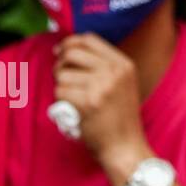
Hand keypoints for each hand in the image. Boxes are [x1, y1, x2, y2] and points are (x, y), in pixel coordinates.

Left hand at [53, 34, 149, 183]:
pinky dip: (60, 102)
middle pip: (73, 53)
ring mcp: (102, 85)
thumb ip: (102, 66)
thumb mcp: (122, 84)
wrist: (125, 145)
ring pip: (62, 74)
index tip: (60, 51)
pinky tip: (72, 110)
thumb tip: (67, 50)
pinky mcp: (87, 102)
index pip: (90, 39)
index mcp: (123, 64)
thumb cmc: (119, 117)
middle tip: (61, 77)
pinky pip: (59, 92)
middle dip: (60, 64)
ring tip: (72, 99)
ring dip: (60, 87)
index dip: (70, 42)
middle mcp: (114, 71)